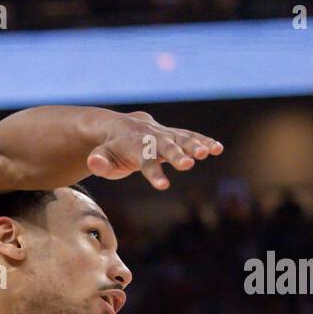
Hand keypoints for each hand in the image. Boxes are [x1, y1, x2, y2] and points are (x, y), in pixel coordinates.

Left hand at [85, 110, 222, 189]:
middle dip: (176, 155)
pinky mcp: (175, 134)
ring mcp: (165, 134)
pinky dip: (204, 141)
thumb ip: (99, 162)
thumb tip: (94, 163)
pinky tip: (218, 148)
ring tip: (208, 152)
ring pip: (181, 138)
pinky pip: (190, 136)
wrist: (122, 127)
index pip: (144, 161)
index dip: (154, 173)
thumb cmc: (111, 150)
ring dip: (195, 144)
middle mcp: (151, 138)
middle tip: (187, 164)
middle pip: (165, 147)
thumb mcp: (101, 157)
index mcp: (134, 146)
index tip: (164, 186)